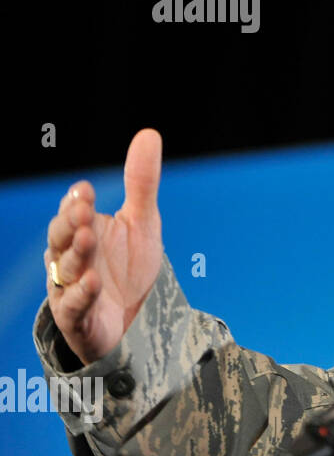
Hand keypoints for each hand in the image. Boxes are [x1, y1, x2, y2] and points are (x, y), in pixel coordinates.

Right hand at [44, 129, 163, 364]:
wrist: (135, 322)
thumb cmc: (129, 267)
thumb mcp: (142, 222)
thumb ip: (141, 182)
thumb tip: (149, 134)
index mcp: (81, 232)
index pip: (73, 213)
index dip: (76, 203)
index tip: (87, 191)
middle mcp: (70, 259)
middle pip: (61, 238)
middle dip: (71, 224)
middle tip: (84, 211)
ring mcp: (71, 289)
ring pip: (65, 270)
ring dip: (76, 254)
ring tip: (89, 237)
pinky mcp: (79, 319)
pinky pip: (74, 306)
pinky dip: (82, 294)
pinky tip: (94, 281)